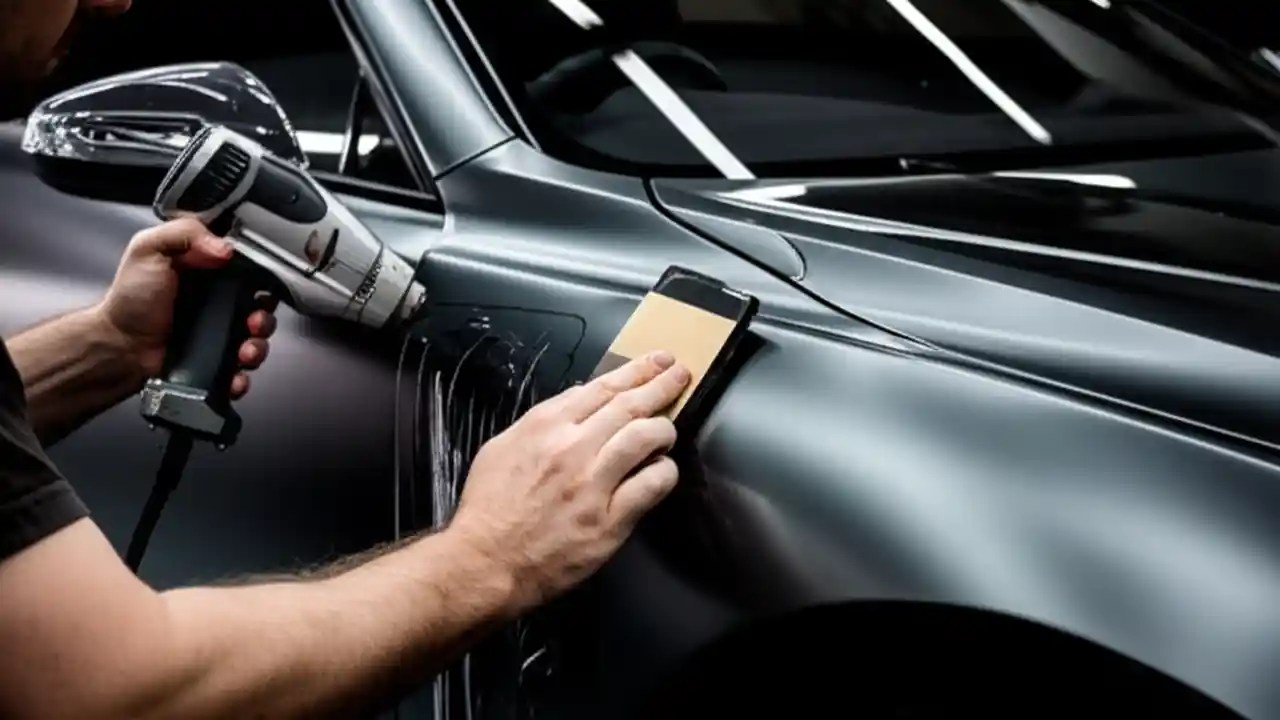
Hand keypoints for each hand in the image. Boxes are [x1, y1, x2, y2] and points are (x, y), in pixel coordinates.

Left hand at [95, 218, 277, 398]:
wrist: (117, 346)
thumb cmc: (129, 298)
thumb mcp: (149, 248)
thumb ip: (185, 234)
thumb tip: (225, 248)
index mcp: (209, 270)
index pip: (250, 270)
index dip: (262, 279)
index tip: (260, 288)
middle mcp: (219, 301)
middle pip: (261, 307)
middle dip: (265, 318)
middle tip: (252, 322)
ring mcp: (219, 332)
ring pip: (258, 339)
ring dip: (259, 346)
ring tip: (245, 351)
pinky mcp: (216, 359)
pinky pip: (241, 369)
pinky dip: (244, 375)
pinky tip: (235, 374)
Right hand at [450, 351, 691, 611]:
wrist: (484, 562)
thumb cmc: (489, 507)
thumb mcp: (502, 447)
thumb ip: (542, 421)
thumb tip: (580, 398)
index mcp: (545, 425)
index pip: (602, 388)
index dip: (637, 371)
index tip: (658, 362)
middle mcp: (572, 448)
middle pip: (630, 406)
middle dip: (662, 385)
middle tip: (681, 374)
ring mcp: (593, 484)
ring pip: (646, 438)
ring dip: (665, 429)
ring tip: (669, 430)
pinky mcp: (609, 521)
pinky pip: (651, 485)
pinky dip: (664, 472)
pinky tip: (663, 471)